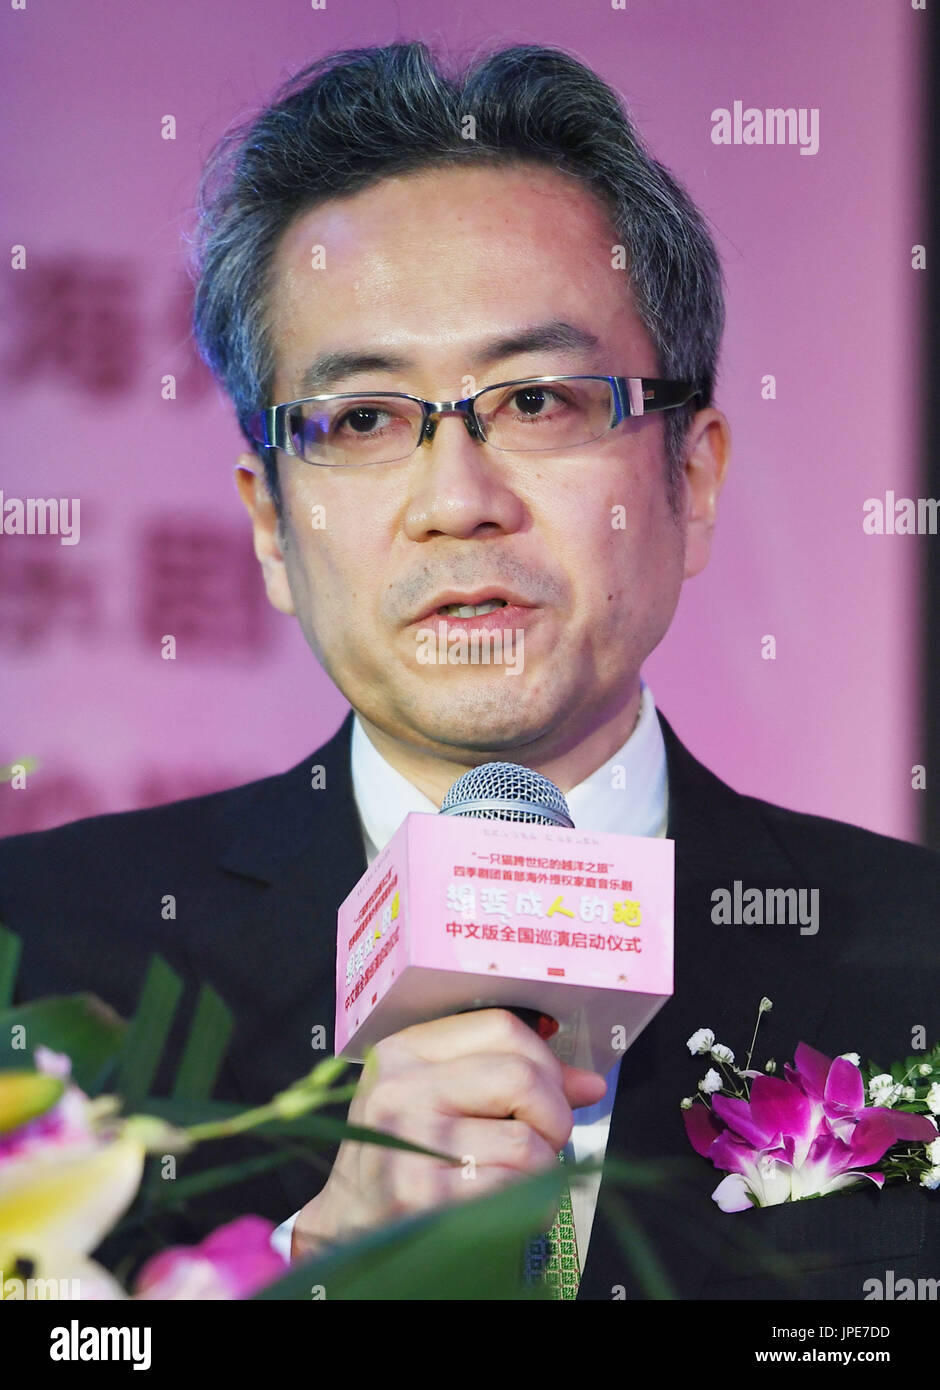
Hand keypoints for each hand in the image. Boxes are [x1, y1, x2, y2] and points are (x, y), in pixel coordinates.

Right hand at [290, 1008, 607, 1259]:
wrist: (345, 1229)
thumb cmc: (401, 1158)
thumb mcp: (435, 1100)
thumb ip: (505, 1078)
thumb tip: (589, 1083)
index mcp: (404, 1051)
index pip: (501, 1027)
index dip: (545, 1061)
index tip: (551, 1092)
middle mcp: (400, 1089)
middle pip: (521, 1077)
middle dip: (554, 1115)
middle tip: (543, 1141)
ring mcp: (409, 1142)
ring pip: (527, 1142)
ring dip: (542, 1169)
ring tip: (516, 1179)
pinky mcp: (421, 1197)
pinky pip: (514, 1189)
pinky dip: (530, 1203)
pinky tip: (506, 1208)